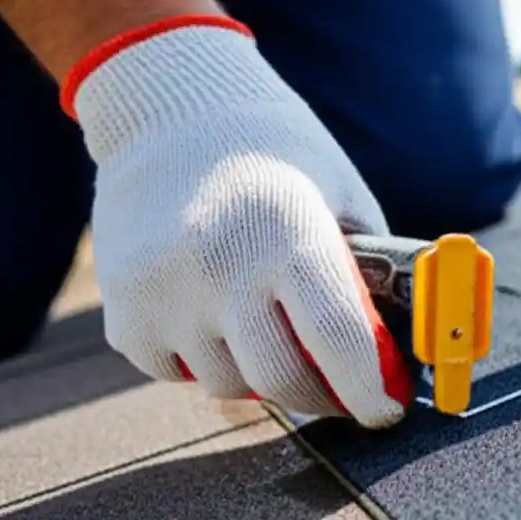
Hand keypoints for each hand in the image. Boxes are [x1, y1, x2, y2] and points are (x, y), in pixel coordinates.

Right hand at [67, 17, 410, 426]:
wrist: (167, 110)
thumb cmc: (276, 152)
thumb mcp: (341, 192)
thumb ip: (368, 267)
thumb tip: (396, 347)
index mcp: (288, 232)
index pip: (339, 339)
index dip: (370, 389)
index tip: (386, 409)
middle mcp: (221, 266)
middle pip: (283, 379)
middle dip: (322, 396)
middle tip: (340, 390)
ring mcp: (163, 294)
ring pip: (229, 384)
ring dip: (259, 373)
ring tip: (268, 326)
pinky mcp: (123, 313)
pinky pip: (178, 373)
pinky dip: (204, 360)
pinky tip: (212, 312)